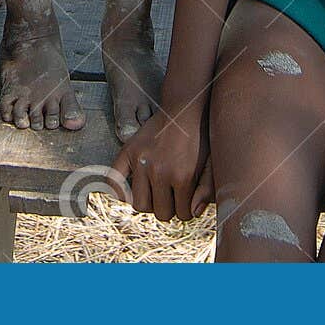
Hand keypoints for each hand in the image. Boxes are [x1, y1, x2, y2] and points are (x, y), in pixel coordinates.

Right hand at [109, 105, 212, 222]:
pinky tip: (132, 190)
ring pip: (139, 205)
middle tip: (172, 197)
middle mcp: (159, 171)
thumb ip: (206, 191)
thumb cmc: (199, 139)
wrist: (183, 110)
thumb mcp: (210, 165)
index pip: (183, 213)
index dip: (187, 210)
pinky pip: (114, 181)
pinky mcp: (128, 152)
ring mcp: (141, 162)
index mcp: (182, 176)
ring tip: (157, 192)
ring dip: (149, 203)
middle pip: (161, 213)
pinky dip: (120, 192)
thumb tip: (193, 214)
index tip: (187, 201)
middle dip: (169, 208)